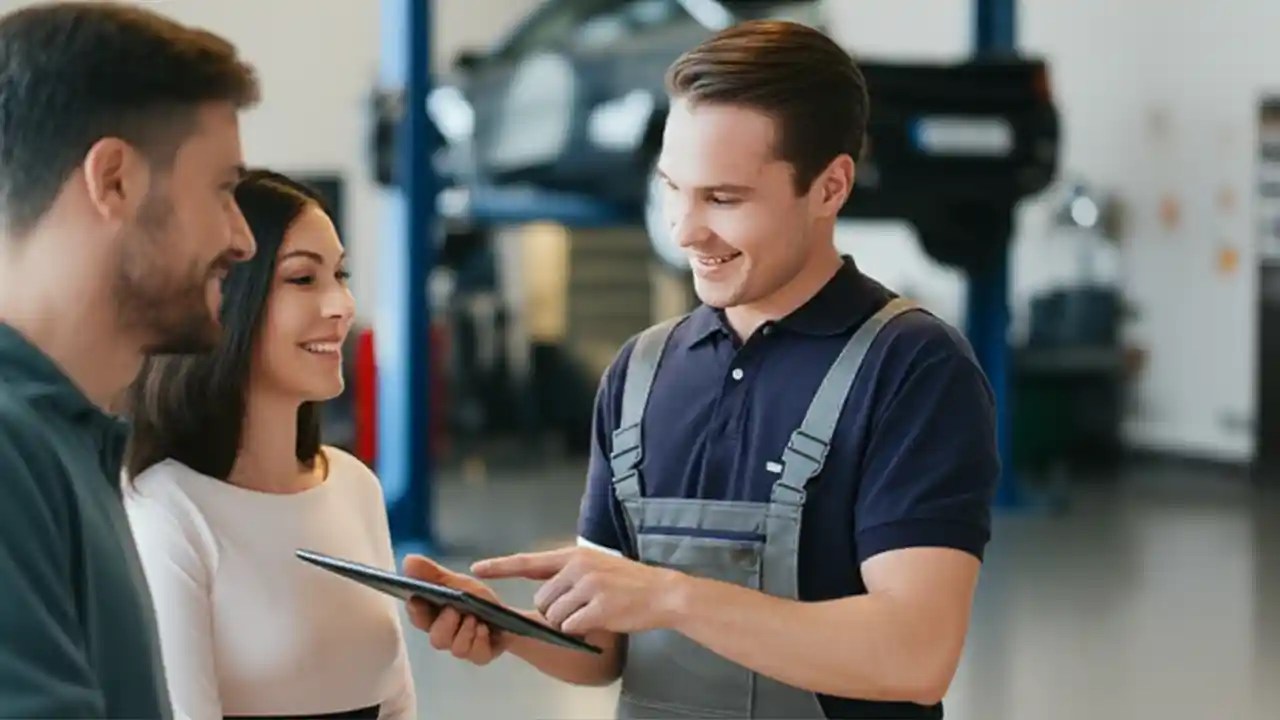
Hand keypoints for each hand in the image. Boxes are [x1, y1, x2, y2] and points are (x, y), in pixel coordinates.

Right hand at [401, 555, 508, 665]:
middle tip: (454, 609)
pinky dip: (480, 638)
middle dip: (445, 624)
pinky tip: (485, 628)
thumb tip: (407, 560)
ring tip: (475, 617)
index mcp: (434, 618)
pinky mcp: (481, 656)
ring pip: (456, 648)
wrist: (507, 614)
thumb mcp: (458, 583)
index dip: (415, 611)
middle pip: (436, 639)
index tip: (417, 598)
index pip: (418, 618)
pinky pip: (476, 654)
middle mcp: (445, 637)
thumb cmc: (478, 600)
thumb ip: (433, 574)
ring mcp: (463, 649)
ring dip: (466, 630)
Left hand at [472, 546, 683, 634]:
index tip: (477, 569)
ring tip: (592, 614)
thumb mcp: (596, 566)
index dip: (500, 566)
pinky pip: (571, 627)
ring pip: (555, 616)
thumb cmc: (629, 582)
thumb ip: (568, 574)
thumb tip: (543, 593)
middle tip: (579, 610)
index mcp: (574, 555)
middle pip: (542, 600)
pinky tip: (597, 622)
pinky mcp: (598, 607)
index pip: (529, 561)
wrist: (661, 592)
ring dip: (568, 623)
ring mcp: (588, 587)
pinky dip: (580, 631)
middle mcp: (578, 567)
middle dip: (554, 612)